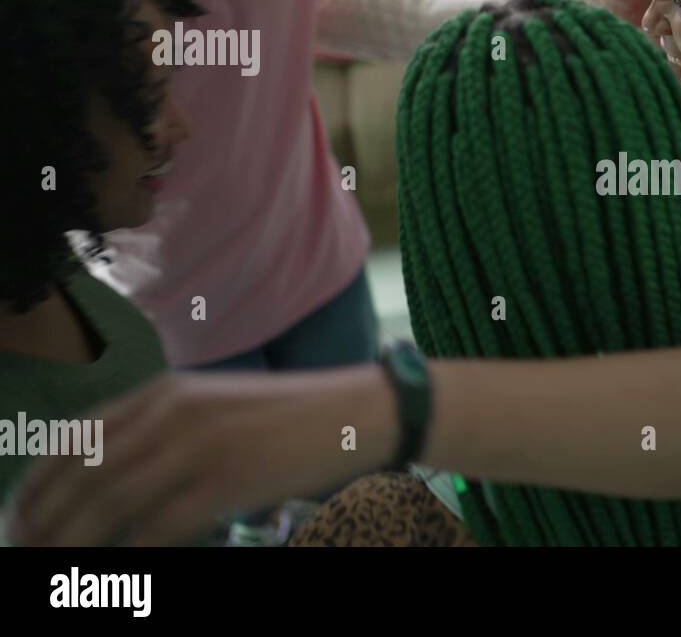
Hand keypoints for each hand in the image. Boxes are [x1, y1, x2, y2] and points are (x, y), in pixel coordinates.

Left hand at [7, 365, 396, 545]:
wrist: (359, 410)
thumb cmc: (291, 417)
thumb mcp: (217, 407)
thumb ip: (166, 430)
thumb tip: (113, 482)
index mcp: (164, 391)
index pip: (75, 440)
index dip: (39, 485)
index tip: (25, 521)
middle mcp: (171, 410)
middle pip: (83, 475)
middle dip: (46, 523)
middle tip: (34, 556)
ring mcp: (198, 443)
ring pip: (109, 504)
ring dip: (76, 547)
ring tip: (64, 576)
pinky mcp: (226, 478)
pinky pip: (158, 529)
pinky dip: (133, 559)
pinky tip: (126, 576)